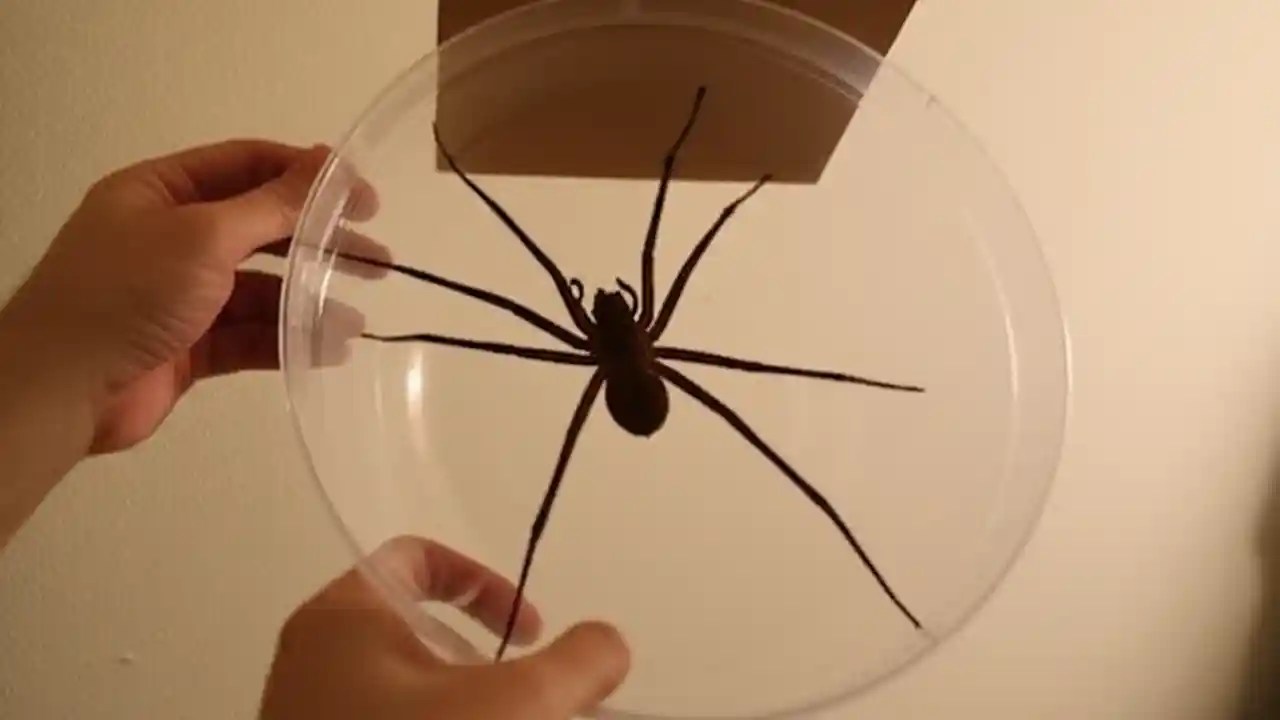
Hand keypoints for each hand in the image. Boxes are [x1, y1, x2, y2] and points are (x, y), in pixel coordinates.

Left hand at [2, 139, 377, 452]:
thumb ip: (272, 205)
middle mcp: (171, 236)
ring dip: (309, 299)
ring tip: (358, 316)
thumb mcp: (204, 235)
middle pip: (261, 228)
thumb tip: (329, 164)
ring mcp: (179, 293)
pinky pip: (248, 334)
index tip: (365, 198)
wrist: (60, 389)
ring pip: (260, 288)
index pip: (247, 166)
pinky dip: (287, 339)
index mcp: (161, 192)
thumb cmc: (127, 292)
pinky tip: (328, 348)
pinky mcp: (189, 345)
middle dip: (320, 242)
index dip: (308, 177)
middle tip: (379, 258)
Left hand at [259, 536, 629, 719]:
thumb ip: (578, 662)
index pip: (416, 558)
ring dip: (464, 703)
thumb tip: (609, 645)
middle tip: (519, 697)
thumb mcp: (516, 705)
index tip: (529, 631)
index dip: (484, 584)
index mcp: (341, 616)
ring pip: (401, 686)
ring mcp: (308, 711)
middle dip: (483, 660)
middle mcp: (312, 657)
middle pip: (414, 626)